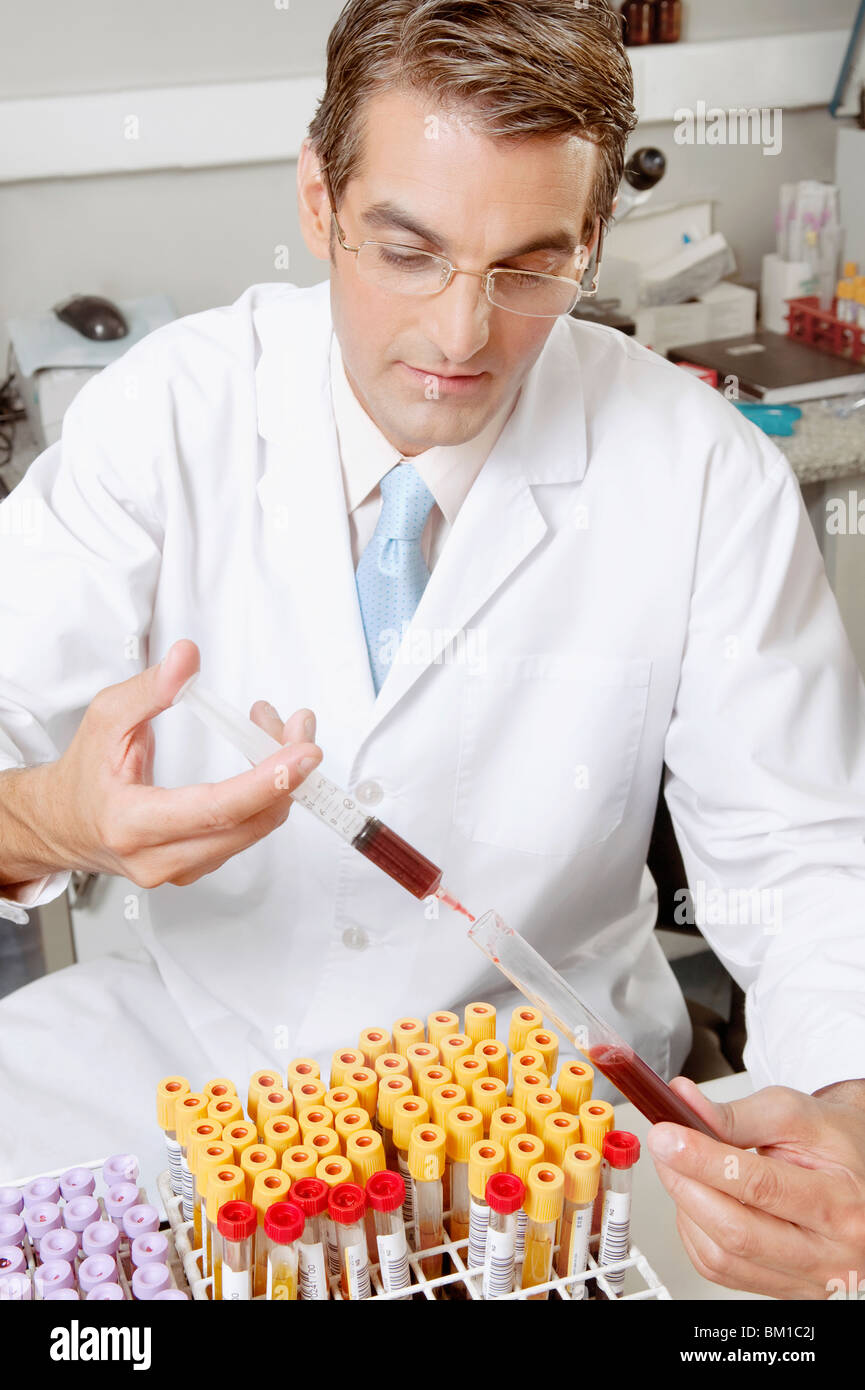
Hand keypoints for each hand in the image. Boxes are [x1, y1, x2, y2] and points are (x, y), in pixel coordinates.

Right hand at [39, 638, 321, 888]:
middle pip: (248, 822)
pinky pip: (247, 834)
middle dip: (286, 772)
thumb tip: (187, 659)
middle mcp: (159, 858)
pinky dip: (265, 796)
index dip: (267, 781)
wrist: (64, 824)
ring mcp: (180, 871)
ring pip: (255, 829)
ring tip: (275, 732)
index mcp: (131, 823)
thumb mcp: (105, 719)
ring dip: (279, 782)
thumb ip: (149, 689)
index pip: (215, 808)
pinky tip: (263, 762)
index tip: (303, 754)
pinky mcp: (197, 869)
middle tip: (299, 726)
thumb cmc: (84, 775)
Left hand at [646, 1076, 864, 1298]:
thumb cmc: (834, 1143)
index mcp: (842, 1203)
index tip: (667, 1136)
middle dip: (686, 1184)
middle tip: (665, 1147)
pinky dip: (696, 1234)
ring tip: (685, 1171)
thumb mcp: (793, 1113)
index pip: (761, 1187)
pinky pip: (722, 1271)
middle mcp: (831, 1254)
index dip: (703, 1160)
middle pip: (737, 1232)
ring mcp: (808, 1279)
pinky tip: (699, 1202)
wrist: (858, 1171)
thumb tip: (683, 1106)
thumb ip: (735, 1114)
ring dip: (687, 1210)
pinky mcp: (784, 1289)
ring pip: (723, 1258)